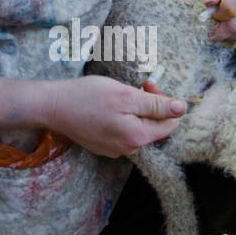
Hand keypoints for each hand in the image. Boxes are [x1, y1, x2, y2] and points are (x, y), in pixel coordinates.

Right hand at [45, 75, 186, 158]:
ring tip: (123, 95)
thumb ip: (156, 105)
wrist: (53, 107)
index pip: (170, 124)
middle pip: (155, 127)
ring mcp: (115, 150)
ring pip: (139, 129)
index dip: (165, 102)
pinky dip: (124, 118)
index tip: (148, 84)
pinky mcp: (104, 146)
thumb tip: (182, 109)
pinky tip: (110, 107)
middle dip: (152, 105)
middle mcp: (129, 149)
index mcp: (137, 137)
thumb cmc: (88, 97)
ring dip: (138, 111)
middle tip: (139, 85)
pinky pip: (124, 133)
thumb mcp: (126, 96)